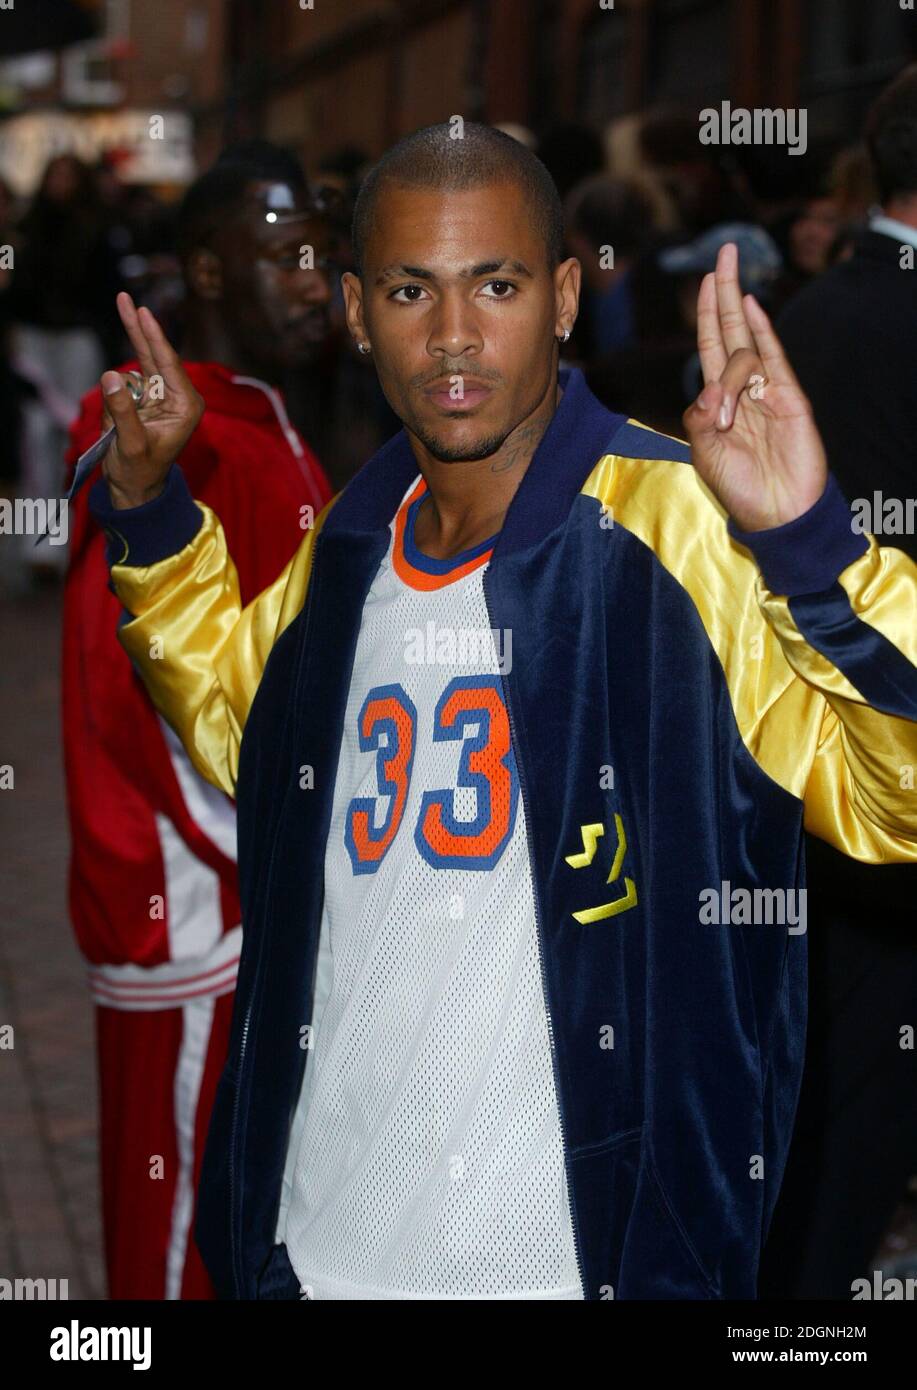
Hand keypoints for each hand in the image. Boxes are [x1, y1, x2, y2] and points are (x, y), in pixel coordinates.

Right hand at [100, 292, 203, 509]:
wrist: (136, 488)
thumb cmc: (139, 471)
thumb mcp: (131, 443)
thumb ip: (122, 411)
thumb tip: (111, 376)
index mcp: (186, 405)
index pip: (168, 364)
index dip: (154, 337)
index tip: (143, 311)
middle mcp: (178, 396)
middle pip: (156, 355)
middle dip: (139, 329)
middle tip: (125, 298)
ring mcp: (162, 395)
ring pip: (141, 365)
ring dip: (122, 385)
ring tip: (125, 428)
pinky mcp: (146, 398)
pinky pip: (127, 382)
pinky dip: (116, 396)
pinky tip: (117, 429)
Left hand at [682, 242, 827, 531]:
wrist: (779, 511)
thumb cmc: (740, 487)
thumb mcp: (704, 452)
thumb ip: (699, 417)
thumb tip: (709, 390)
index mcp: (718, 398)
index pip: (711, 343)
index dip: (708, 311)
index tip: (705, 278)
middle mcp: (743, 386)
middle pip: (731, 327)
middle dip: (725, 289)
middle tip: (723, 250)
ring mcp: (768, 388)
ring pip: (743, 355)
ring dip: (728, 382)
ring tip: (729, 420)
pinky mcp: (790, 397)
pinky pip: (774, 357)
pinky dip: (762, 332)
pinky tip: (752, 307)